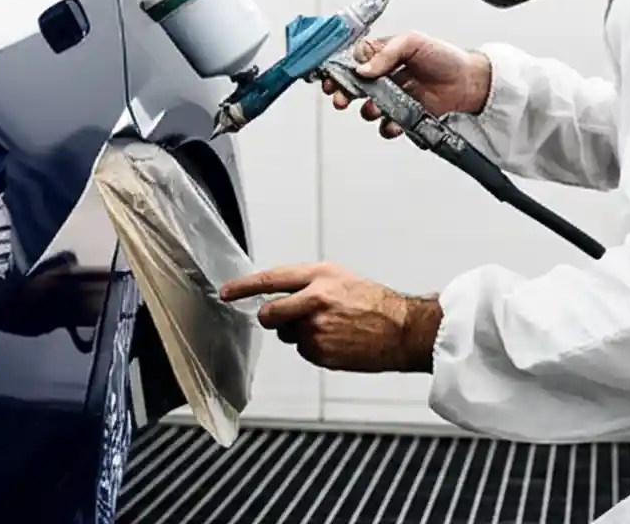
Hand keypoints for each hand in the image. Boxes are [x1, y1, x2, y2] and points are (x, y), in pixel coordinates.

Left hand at [219, 263, 440, 372]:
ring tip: (331, 326)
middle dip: (271, 318)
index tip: (226, 293)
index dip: (243, 287)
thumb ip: (305, 284)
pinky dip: (315, 348)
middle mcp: (314, 301)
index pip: (270, 279)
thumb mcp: (339, 278)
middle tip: (285, 318)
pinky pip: (304, 351)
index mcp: (318, 277)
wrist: (403, 330)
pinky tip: (338, 340)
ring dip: (300, 332)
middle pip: (269, 314)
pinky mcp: (322, 353)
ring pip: (288, 335)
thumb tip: (275, 295)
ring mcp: (317, 329)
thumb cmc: (373, 302)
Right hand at [323, 32, 491, 138]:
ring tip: (374, 109)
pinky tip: (393, 123)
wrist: (468, 81)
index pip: (352, 61)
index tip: (331, 79)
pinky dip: (387, 127)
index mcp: (381, 54)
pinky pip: (386, 125)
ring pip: (367, 108)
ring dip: (367, 111)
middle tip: (341, 100)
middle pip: (352, 87)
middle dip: (343, 94)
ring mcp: (391, 96)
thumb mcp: (412, 42)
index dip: (338, 70)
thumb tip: (362, 70)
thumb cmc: (443, 56)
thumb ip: (386, 54)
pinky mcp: (402, 114)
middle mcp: (383, 76)